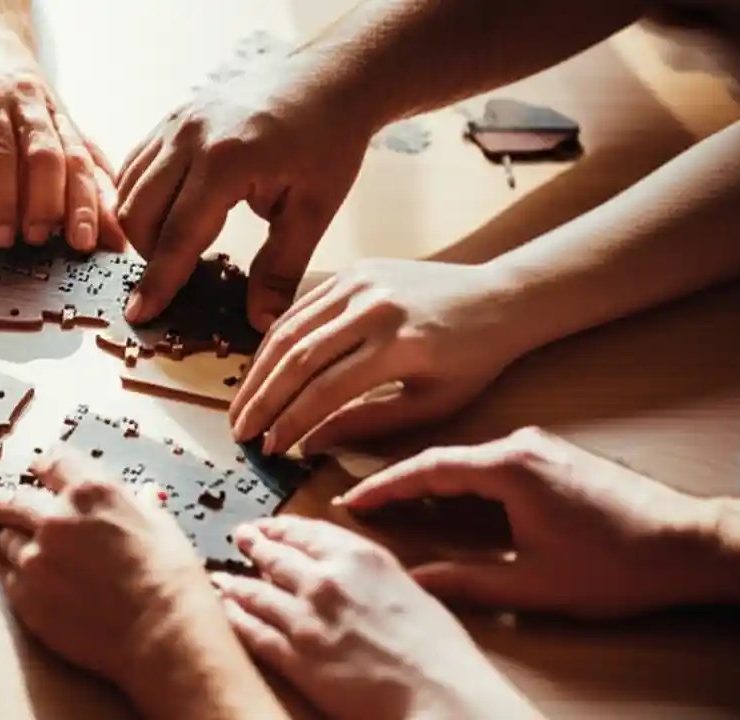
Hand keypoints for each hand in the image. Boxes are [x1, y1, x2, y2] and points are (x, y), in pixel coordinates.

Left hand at [0, 18, 122, 250]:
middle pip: (46, 156)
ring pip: (78, 158)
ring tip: (84, 243)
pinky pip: (96, 158)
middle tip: (37, 240)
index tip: (1, 235)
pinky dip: (106, 194)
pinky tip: (115, 225)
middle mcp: (28, 103)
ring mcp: (58, 114)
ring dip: (84, 204)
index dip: (1, 196)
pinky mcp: (75, 126)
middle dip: (45, 203)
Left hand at [0, 449, 236, 705]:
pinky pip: (9, 575)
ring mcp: (34, 559)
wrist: (160, 632)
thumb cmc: (169, 577)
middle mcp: (54, 519)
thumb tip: (139, 498)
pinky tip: (25, 575)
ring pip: (7, 538)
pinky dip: (15, 571)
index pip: (53, 462)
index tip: (39, 469)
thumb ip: (134, 506)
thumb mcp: (159, 523)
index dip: (45, 465)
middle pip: (13, 498)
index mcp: (90, 492)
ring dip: (11, 536)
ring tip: (10, 540)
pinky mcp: (25, 597)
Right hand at [116, 51, 373, 328]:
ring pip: (129, 189)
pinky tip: (169, 214)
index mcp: (225, 162)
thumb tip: (261, 323)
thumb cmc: (326, 141)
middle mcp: (189, 137)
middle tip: (180, 277)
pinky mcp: (172, 117)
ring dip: (143, 227)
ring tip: (177, 248)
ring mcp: (175, 122)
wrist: (327, 81)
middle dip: (151, 256)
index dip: (158, 282)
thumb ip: (281, 269)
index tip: (140, 315)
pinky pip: (135, 165)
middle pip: (139, 213)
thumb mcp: (312, 211)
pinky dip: (141, 197)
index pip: (178, 236)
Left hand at [214, 517, 538, 719]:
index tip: (268, 525)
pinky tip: (227, 612)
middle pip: (274, 556)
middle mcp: (325, 579)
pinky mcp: (294, 656)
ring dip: (235, 583)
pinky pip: (252, 632)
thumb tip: (354, 573)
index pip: (305, 531)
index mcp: (358, 556)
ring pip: (255, 592)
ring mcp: (305, 617)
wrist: (437, 693)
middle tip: (240, 538)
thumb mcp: (409, 588)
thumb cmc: (438, 650)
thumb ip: (372, 574)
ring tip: (223, 577)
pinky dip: (235, 618)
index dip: (280, 527)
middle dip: (252, 545)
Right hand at [231, 258, 526, 454]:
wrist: (499, 297)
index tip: (269, 449)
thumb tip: (311, 443)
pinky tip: (261, 370)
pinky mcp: (352, 268)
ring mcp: (358, 281)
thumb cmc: (472, 360)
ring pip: (290, 329)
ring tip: (242, 406)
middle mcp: (372, 306)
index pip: (326, 389)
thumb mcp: (430, 404)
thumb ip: (369, 423)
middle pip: (298, 357)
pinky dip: (275, 341)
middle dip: (263, 399)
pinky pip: (301, 307)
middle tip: (240, 432)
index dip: (291, 422)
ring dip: (258, 371)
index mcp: (399, 344)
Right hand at [340, 427, 728, 617]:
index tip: (352, 500)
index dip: (383, 486)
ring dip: (435, 481)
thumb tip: (419, 580)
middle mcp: (522, 445)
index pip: (427, 468)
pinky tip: (455, 501)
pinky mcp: (557, 457)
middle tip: (366, 504)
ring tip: (401, 505)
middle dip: (402, 483)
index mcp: (510, 467)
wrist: (690, 544)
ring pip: (470, 459)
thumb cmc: (619, 562)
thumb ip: (468, 581)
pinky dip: (465, 480)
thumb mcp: (534, 583)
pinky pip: (494, 462)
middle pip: (444, 459)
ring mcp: (542, 447)